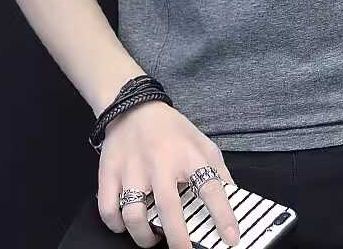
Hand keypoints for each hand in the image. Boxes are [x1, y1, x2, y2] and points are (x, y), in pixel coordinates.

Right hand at [95, 100, 241, 247]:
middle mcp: (161, 163)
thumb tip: (234, 201)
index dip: (223, 215)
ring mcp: (132, 169)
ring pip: (134, 216)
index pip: (211, 187)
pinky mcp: (109, 173)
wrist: (134, 107)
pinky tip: (126, 224)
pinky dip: (116, 225)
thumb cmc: (171, 130)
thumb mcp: (202, 143)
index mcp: (189, 155)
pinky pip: (109, 211)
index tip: (231, 237)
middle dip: (179, 240)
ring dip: (144, 237)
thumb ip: (218, 172)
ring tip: (153, 239)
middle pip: (169, 209)